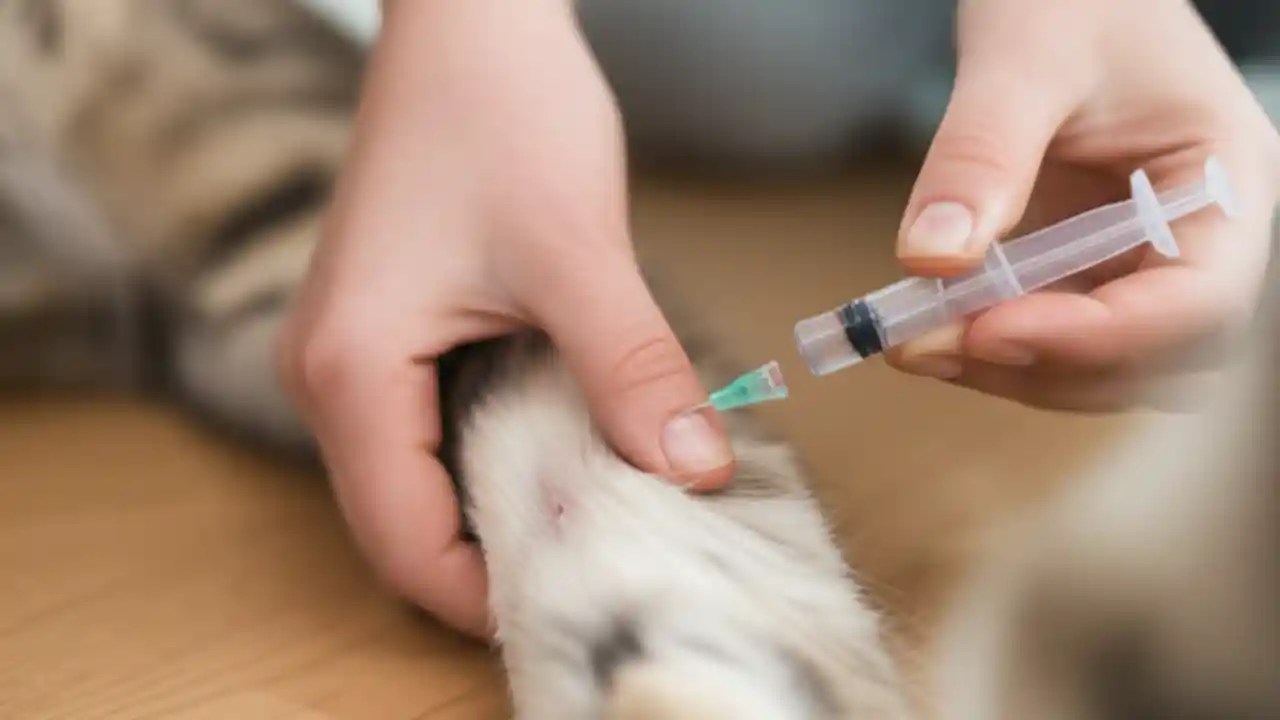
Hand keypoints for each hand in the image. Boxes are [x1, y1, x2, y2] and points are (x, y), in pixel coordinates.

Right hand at [277, 0, 732, 636]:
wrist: (471, 20)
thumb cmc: (500, 110)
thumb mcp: (576, 254)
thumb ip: (630, 370)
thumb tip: (692, 471)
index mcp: (352, 370)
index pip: (404, 543)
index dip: (487, 594)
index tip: (585, 597)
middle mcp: (331, 375)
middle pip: (406, 524)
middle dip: (500, 558)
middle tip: (606, 562)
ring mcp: (354, 354)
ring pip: (423, 481)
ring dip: (504, 506)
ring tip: (598, 513)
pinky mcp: (389, 331)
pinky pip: (435, 429)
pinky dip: (499, 454)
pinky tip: (572, 445)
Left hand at [890, 0, 1278, 409]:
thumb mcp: (1023, 59)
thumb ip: (980, 155)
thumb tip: (930, 259)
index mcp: (1225, 181)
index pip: (1196, 300)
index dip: (1096, 336)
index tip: (988, 330)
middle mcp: (1200, 236)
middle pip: (1152, 356)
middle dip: (1042, 364)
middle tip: (928, 342)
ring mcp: (1144, 259)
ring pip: (1102, 366)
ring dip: (1011, 370)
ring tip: (915, 338)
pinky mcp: (1089, 269)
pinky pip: (1056, 337)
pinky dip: (994, 345)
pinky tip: (928, 323)